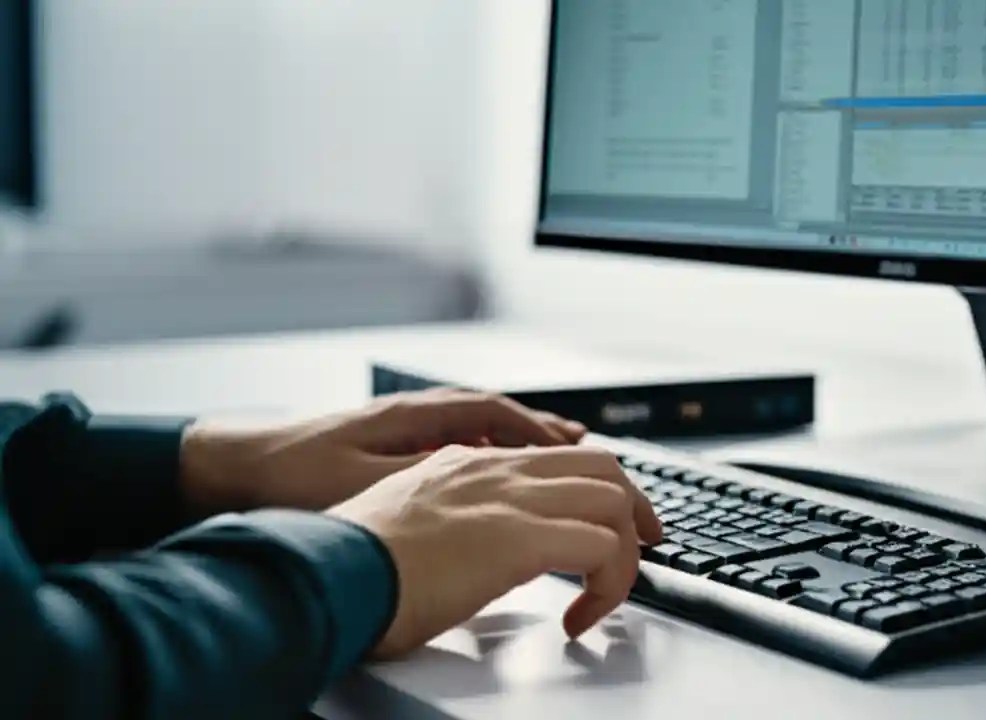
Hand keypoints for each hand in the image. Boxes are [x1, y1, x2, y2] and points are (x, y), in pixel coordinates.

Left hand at [179, 389, 587, 514]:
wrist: (231, 466)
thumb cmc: (288, 476)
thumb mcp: (356, 483)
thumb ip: (417, 476)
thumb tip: (472, 475)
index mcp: (413, 415)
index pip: (492, 412)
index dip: (537, 430)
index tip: (573, 448)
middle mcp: (415, 412)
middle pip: (497, 414)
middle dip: (544, 432)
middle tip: (586, 448)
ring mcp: (404, 426)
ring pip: (481, 427)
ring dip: (522, 440)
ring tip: (558, 454)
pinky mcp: (392, 445)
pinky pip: (460, 440)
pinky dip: (492, 451)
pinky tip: (500, 469)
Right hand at [326, 444, 663, 657]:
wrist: (324, 572)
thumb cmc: (348, 563)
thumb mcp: (405, 522)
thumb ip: (446, 520)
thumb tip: (473, 549)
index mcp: (466, 462)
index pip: (555, 456)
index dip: (593, 487)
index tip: (609, 519)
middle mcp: (494, 469)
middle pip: (601, 462)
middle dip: (634, 505)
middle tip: (645, 546)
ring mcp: (509, 498)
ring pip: (613, 499)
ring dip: (624, 551)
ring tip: (610, 591)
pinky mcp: (518, 537)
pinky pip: (602, 549)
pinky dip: (609, 585)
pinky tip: (578, 619)